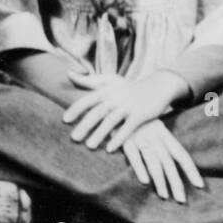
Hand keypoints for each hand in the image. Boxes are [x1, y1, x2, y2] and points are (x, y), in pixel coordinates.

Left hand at [63, 70, 186, 147]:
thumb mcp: (110, 80)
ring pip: (111, 121)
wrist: (158, 86)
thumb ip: (89, 80)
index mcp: (107, 90)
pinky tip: (110, 149)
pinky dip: (119, 138)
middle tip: (74, 138)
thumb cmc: (129, 87)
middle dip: (84, 125)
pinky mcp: (140, 115)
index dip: (75, 109)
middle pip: (97, 112)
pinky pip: (128, 129)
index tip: (64, 120)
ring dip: (100, 134)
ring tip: (89, 146)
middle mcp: (116, 97)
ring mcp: (128, 106)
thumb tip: (68, 73)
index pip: (88, 100)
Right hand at [119, 120, 204, 203]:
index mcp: (163, 132)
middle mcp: (154, 136)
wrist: (116, 100)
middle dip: (176, 182)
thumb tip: (173, 160)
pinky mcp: (125, 139)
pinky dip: (140, 168)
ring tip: (164, 196)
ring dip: (159, 180)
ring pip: (153, 161)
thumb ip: (161, 140)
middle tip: (181, 200)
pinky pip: (134, 155)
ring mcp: (140, 137)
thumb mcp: (152, 124)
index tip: (200, 185)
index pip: (181, 153)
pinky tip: (145, 181)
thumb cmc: (135, 116)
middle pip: (168, 161)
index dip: (191, 170)